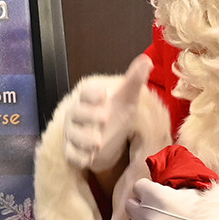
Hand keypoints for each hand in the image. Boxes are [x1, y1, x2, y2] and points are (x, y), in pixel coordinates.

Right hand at [63, 53, 154, 174]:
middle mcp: (76, 113)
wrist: (108, 137)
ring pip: (73, 135)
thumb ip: (134, 80)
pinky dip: (79, 157)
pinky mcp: (72, 150)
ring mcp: (73, 132)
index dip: (93, 93)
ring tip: (99, 143)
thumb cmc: (116, 113)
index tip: (104, 94)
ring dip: (84, 139)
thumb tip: (147, 60)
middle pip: (77, 113)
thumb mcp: (127, 98)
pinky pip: (71, 154)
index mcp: (88, 97)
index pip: (86, 92)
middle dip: (90, 115)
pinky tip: (88, 159)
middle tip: (106, 118)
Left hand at [124, 177, 199, 219]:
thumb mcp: (194, 193)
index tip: (154, 192)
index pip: (138, 187)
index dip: (147, 189)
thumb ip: (175, 191)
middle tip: (151, 207)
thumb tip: (170, 191)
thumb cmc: (210, 214)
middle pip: (130, 206)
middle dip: (139, 205)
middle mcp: (147, 216)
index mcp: (157, 196)